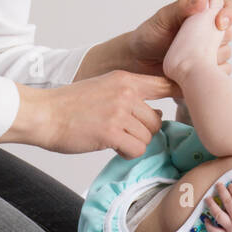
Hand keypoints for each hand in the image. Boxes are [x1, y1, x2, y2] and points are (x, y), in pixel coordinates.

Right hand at [31, 70, 175, 157]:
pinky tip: (109, 145)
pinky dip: (126, 152)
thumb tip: (158, 113)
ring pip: (148, 137)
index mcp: (125, 79)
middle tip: (122, 131)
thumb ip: (131, 96)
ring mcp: (119, 113)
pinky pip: (136, 149)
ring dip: (133, 142)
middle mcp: (125, 93)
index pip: (165, 84)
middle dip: (143, 131)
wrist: (43, 114)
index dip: (179, 95)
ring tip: (112, 137)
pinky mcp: (111, 133)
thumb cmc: (70, 105)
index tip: (187, 104)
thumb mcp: (103, 87)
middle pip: (157, 120)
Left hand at [127, 0, 231, 86]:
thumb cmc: (150, 35)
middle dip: (216, 39)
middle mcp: (210, 32)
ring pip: (226, 54)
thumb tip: (205, 0)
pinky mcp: (207, 71)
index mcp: (203, 14)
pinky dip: (208, 73)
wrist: (138, 61)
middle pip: (229, 33)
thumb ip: (183, 6)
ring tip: (187, 60)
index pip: (228, 8)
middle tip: (195, 46)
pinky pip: (220, 73)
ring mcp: (209, 53)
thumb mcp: (164, 17)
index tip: (220, 23)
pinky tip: (191, 73)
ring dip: (210, 57)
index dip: (229, 14)